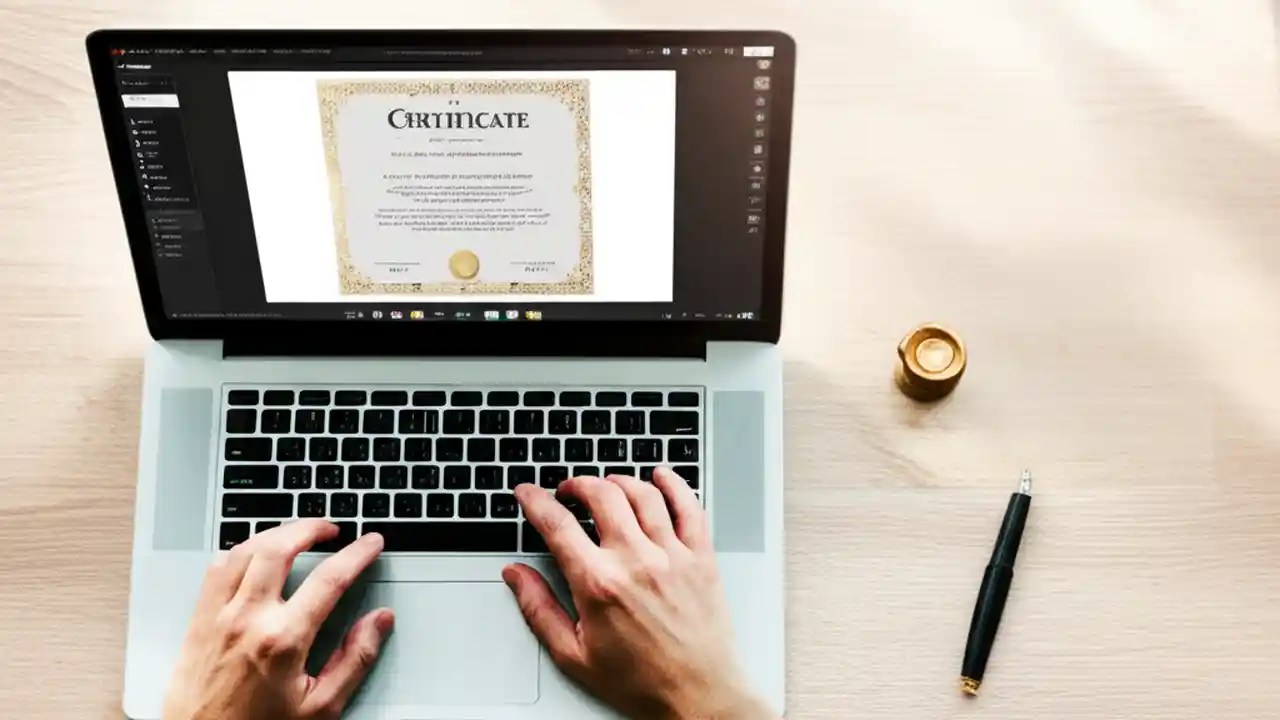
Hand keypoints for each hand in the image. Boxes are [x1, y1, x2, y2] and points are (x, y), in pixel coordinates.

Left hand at [164, 521, 392, 719]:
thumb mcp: (321, 708)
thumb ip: (355, 660)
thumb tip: (379, 622)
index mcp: (283, 641)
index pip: (329, 579)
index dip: (357, 554)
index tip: (371, 543)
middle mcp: (248, 620)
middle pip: (279, 548)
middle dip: (310, 528)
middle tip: (331, 528)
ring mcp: (218, 617)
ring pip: (244, 550)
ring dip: (274, 533)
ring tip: (296, 533)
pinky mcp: (198, 622)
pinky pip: (216, 569)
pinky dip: (239, 551)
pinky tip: (253, 554)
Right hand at [505, 467, 774, 719]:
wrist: (697, 696)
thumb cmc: (640, 682)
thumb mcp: (573, 655)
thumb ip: (539, 609)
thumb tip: (515, 575)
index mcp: (599, 584)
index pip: (557, 524)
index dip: (535, 501)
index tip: (527, 493)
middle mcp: (636, 561)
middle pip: (601, 495)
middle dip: (576, 484)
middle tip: (567, 490)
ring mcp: (672, 556)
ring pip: (642, 493)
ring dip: (617, 480)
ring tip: (605, 484)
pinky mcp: (701, 558)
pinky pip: (689, 506)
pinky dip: (674, 484)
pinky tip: (661, 476)